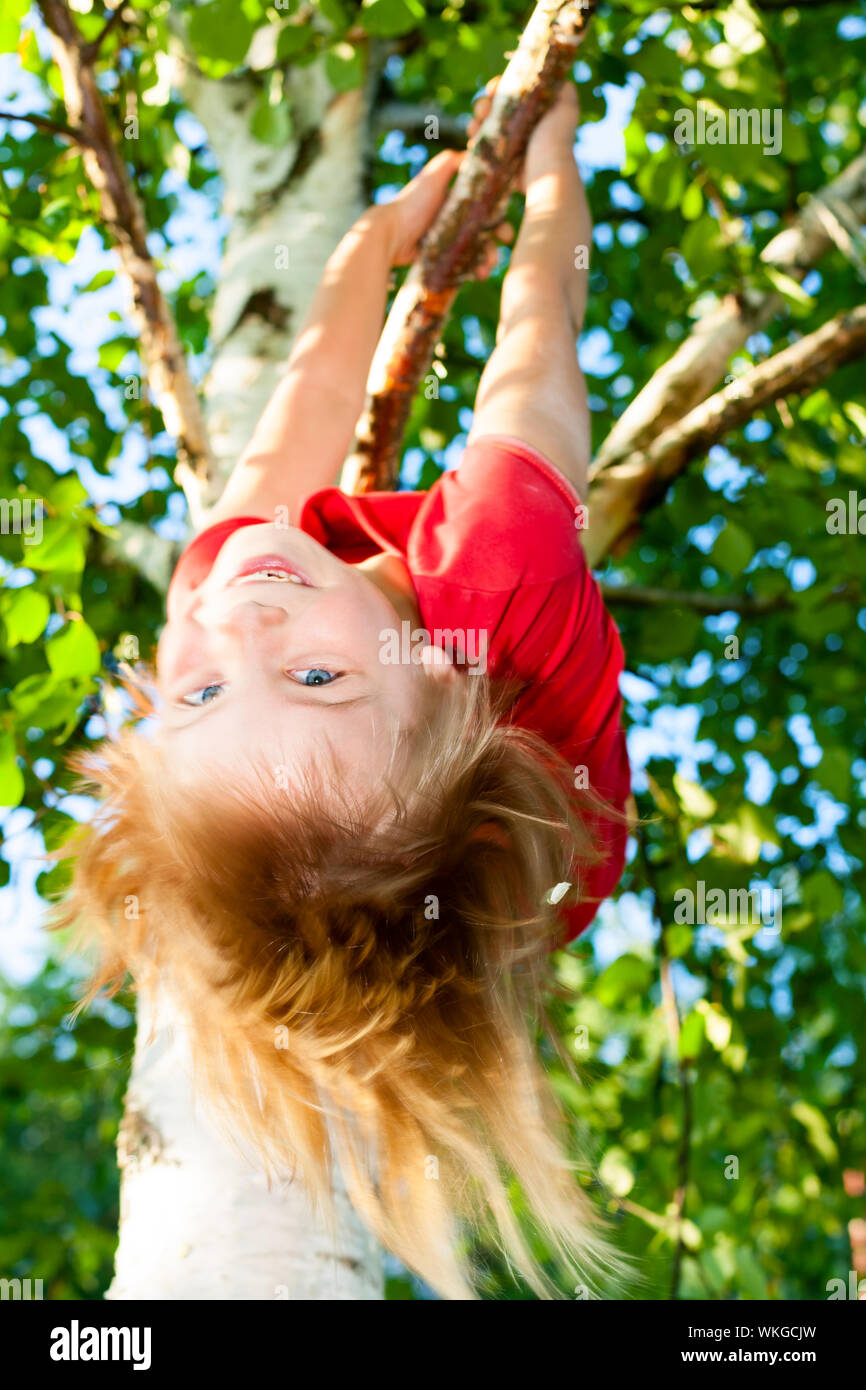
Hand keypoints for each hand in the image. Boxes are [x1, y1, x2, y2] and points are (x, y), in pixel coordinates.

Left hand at [383, 148, 511, 275]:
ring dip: (486, 260)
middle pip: (483, 231)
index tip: (505, 228)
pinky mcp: (439, 257)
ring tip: (486, 270)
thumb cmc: (411, 203)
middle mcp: (453, 218)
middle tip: (501, 250)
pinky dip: (472, 270)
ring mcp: (446, 239)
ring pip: (474, 250)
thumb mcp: (432, 176)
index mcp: (455, 199)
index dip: (498, 217)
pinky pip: (461, 264)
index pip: (484, 207)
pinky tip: (477, 275)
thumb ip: (450, 162)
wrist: (389, 233)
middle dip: (496, 241)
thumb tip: (471, 152)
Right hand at [469, 77, 579, 193]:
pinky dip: (473, 141)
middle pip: (493, 107)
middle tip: (483, 110)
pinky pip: (480, 147)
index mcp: (531, 111)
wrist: (547, 171)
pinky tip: (472, 140)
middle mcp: (519, 126)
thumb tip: (555, 74)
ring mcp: (508, 144)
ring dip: (475, 122)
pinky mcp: (499, 161)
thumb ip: (563, 88)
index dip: (499, 88)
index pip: (511, 93)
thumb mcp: (566, 106)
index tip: (493, 89)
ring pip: (484, 126)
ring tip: (474, 126)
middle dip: (483, 105)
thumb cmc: (556, 137)